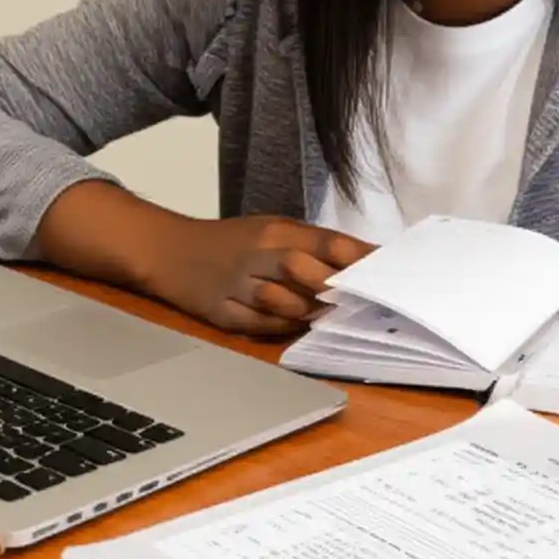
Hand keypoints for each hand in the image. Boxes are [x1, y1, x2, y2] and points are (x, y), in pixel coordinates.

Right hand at [146, 215, 375, 335]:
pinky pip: (259, 326)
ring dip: (308, 311)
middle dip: (334, 287)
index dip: (360, 259)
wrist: (170, 251)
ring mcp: (237, 285)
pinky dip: (280, 327)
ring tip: (326, 315)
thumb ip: (314, 245)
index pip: (327, 242)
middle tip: (359, 300)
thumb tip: (365, 260)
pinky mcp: (222, 312)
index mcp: (275, 232)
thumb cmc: (231, 243)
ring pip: (282, 302)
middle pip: (304, 270)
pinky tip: (292, 324)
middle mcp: (257, 255)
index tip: (388, 271)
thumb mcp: (272, 230)